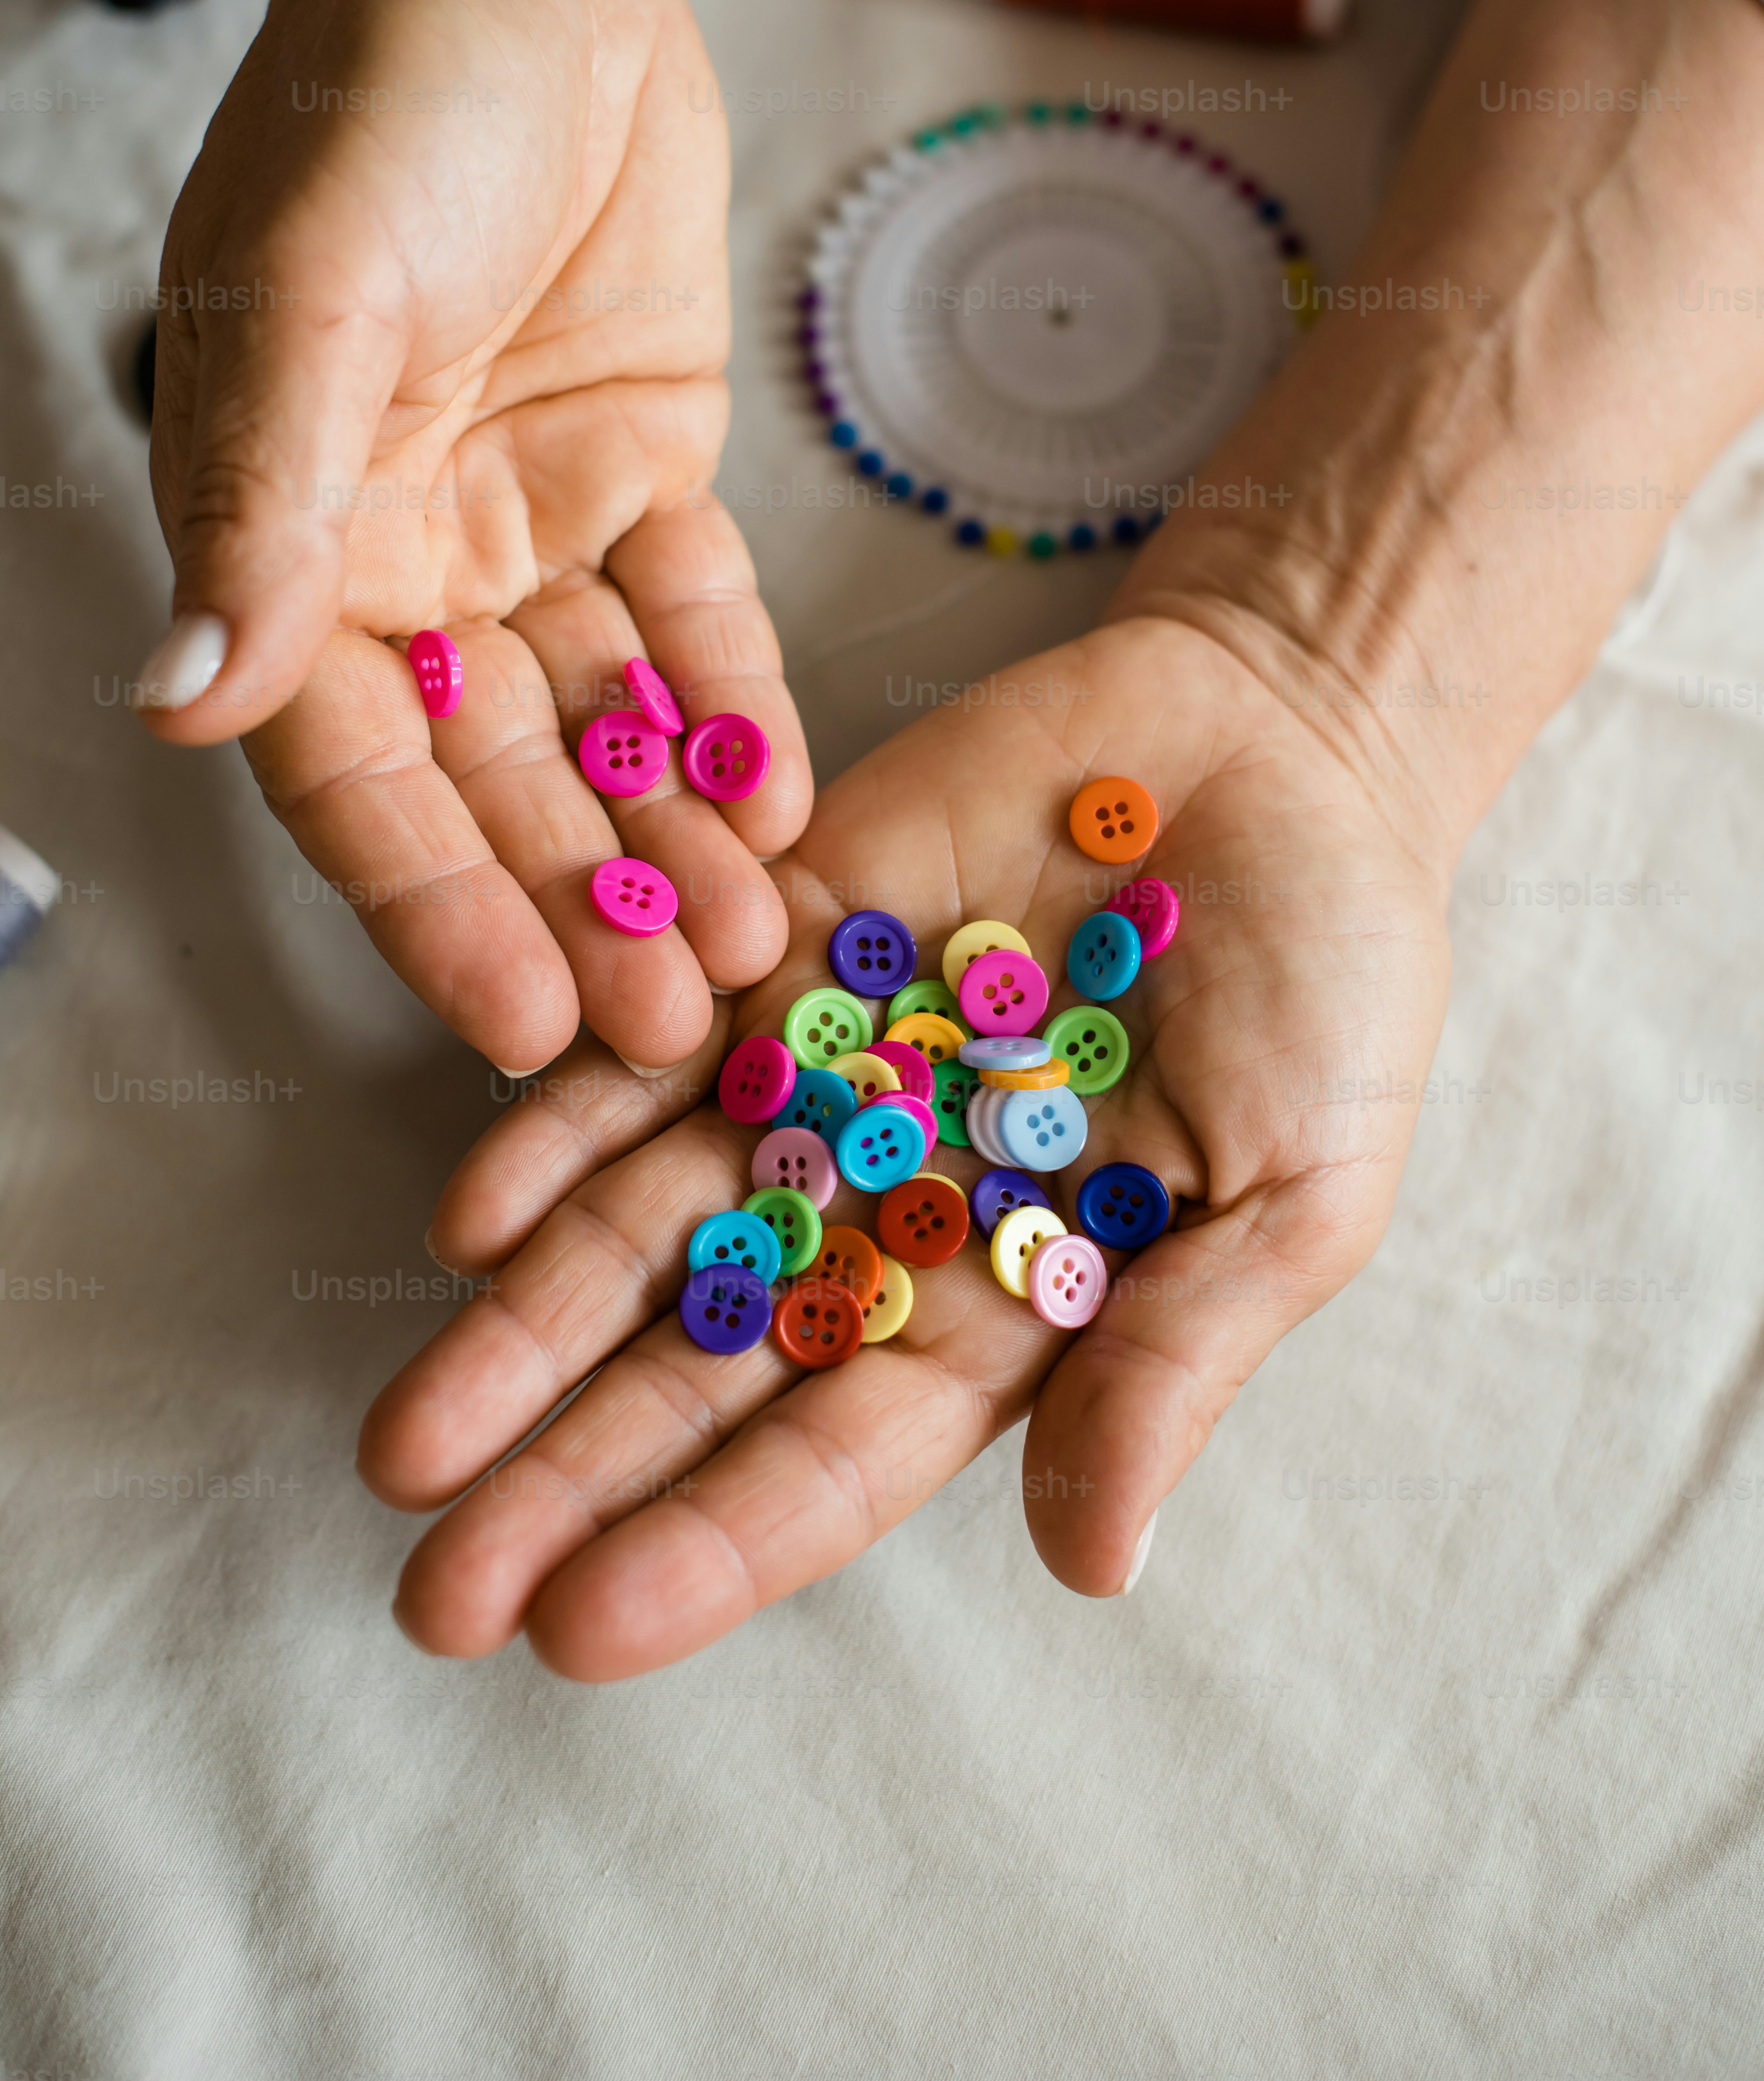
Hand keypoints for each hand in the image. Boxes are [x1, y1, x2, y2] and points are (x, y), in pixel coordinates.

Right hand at [143, 0, 810, 1071]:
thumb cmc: (375, 117)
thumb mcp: (311, 306)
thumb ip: (262, 509)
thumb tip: (180, 701)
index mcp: (296, 554)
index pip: (359, 778)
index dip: (438, 909)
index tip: (524, 1024)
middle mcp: (410, 567)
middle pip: (500, 782)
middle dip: (588, 908)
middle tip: (680, 1034)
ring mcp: (532, 528)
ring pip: (609, 729)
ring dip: (679, 842)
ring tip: (764, 959)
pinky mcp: (646, 473)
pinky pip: (698, 622)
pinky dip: (738, 711)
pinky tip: (791, 806)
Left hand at [358, 612, 1450, 1676]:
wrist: (1283, 747)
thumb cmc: (1331, 982)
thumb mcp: (1298, 1189)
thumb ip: (1176, 1361)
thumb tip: (1086, 1569)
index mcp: (1008, 1302)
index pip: (842, 1455)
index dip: (719, 1544)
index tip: (585, 1630)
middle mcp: (884, 1211)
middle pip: (708, 1369)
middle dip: (571, 1480)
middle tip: (436, 1598)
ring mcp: (818, 1080)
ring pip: (643, 1231)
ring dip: (521, 1336)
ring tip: (400, 1453)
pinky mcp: (777, 949)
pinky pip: (645, 1052)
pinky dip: (556, 1130)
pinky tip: (468, 1221)